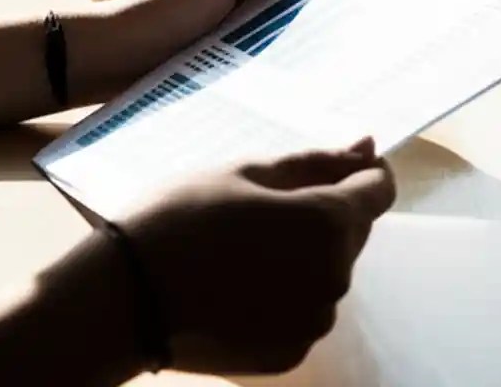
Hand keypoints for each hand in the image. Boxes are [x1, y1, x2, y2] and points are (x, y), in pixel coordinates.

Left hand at [74, 0, 326, 97]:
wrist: (109, 59)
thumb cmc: (160, 12)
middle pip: (282, 0)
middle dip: (310, 13)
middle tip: (349, 35)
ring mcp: (223, 28)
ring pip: (270, 31)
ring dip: (292, 43)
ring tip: (330, 62)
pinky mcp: (216, 60)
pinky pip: (252, 57)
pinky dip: (270, 63)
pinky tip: (291, 78)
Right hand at [119, 138, 394, 374]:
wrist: (121, 302)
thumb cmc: (179, 220)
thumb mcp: (245, 173)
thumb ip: (315, 162)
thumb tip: (368, 146)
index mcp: (329, 223)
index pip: (378, 190)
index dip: (361, 172)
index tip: (331, 168)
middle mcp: (336, 277)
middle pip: (351, 232)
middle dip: (322, 215)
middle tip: (263, 209)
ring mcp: (314, 321)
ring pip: (327, 274)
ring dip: (303, 258)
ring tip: (242, 251)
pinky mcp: (291, 354)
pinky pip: (303, 312)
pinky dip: (284, 296)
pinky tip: (238, 288)